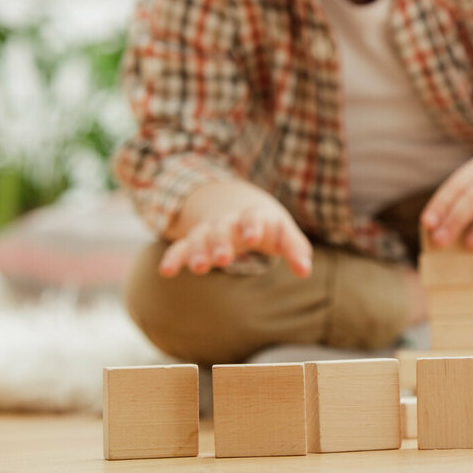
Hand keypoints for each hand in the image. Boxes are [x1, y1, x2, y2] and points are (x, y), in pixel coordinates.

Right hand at [159, 180, 312, 278]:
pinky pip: (180, 247)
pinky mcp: (193, 242)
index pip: (253, 217)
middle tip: (223, 258)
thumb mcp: (281, 230)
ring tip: (199, 267)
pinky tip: (166, 271)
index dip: (253, 226)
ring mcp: (208, 231)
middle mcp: (228, 222)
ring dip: (198, 251)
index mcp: (253, 215)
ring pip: (200, 238)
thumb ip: (295, 249)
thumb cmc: (265, 223)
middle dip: (221, 242)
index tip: (254, 237)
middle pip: (222, 229)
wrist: (233, 201)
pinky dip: (173, 258)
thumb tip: (306, 271)